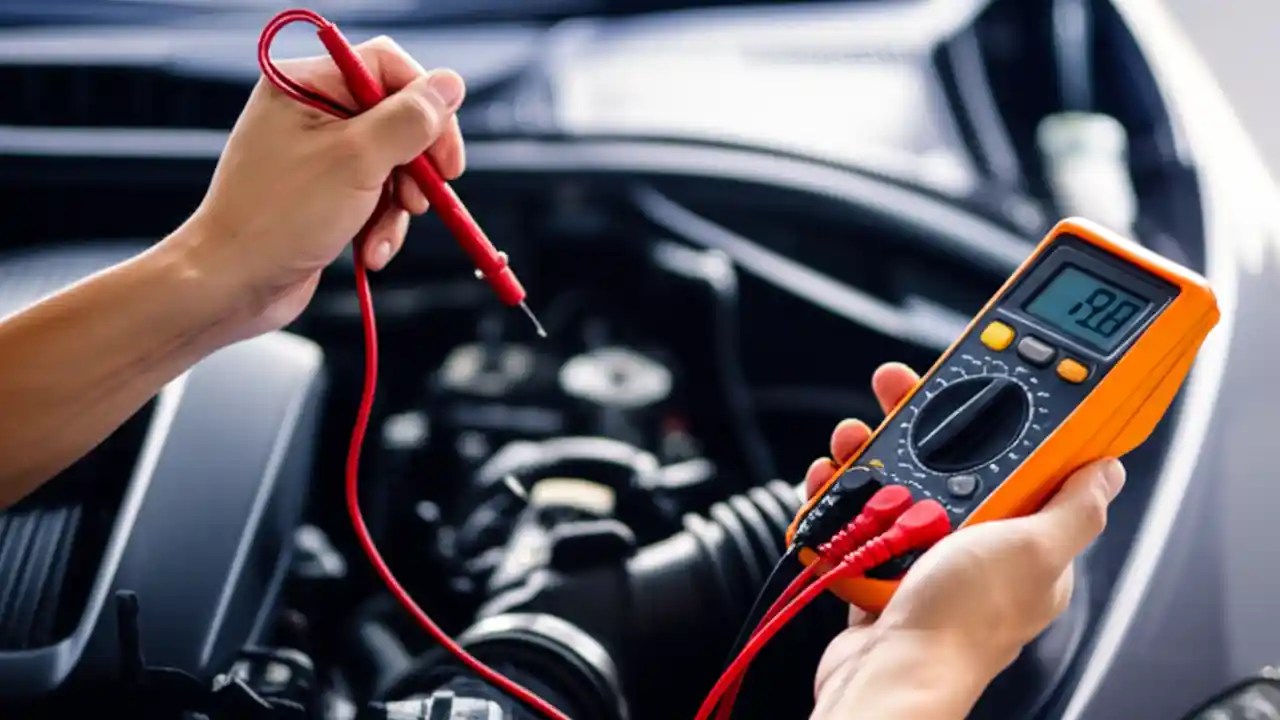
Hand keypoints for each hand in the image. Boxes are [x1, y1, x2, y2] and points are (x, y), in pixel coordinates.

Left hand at [166, 37, 466, 337]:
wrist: (231, 283)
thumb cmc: (279, 218)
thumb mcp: (358, 161)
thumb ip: (409, 120)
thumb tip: (450, 85)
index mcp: (306, 85)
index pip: (389, 68)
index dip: (427, 107)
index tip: (446, 156)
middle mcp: (309, 111)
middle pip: (396, 119)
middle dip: (414, 168)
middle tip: (421, 201)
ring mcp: (316, 153)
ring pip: (392, 164)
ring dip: (396, 208)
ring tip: (380, 238)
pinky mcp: (323, 193)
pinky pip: (374, 196)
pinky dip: (380, 225)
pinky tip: (369, 251)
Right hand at [803, 363, 1125, 719]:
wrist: (889, 674)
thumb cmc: (960, 623)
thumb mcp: (1034, 552)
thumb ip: (1076, 510)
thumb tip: (1109, 472)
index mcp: (1027, 544)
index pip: (1024, 465)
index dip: (1001, 419)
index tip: (978, 384)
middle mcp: (978, 550)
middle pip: (951, 464)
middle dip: (919, 426)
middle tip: (895, 395)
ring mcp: (926, 559)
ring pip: (899, 486)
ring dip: (870, 456)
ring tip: (852, 443)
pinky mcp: (880, 571)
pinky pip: (859, 519)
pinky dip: (840, 498)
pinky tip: (830, 484)